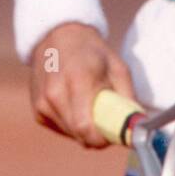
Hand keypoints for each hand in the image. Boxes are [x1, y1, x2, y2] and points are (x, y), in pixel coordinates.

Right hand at [29, 22, 134, 147]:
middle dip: (97, 135)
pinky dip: (72, 124)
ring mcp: (43, 103)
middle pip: (79, 134)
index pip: (85, 127)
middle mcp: (55, 94)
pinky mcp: (37, 111)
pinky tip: (76, 105)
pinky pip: (61, 129)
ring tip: (91, 106)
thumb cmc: (93, 53)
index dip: (102, 138)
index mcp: (78, 80)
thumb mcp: (118, 68)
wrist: (58, 37)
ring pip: (71, 134)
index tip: (113, 134)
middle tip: (107, 120)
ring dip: (84, 129)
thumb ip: (127, 99)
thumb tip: (137, 128)